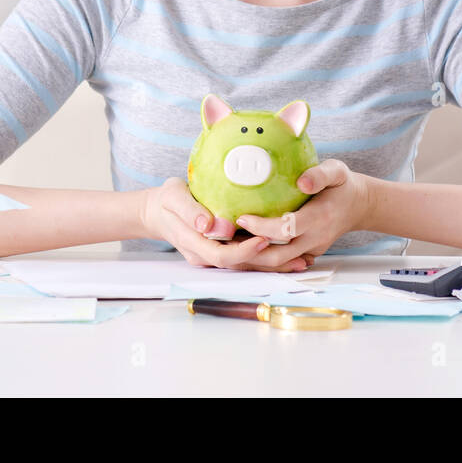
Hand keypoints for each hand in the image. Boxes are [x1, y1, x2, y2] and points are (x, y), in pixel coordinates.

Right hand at [138, 176, 315, 272]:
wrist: (159, 212)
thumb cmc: (166, 200)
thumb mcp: (172, 197)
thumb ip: (190, 211)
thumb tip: (209, 225)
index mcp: (195, 245)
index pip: (224, 255)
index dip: (246, 251)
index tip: (265, 238)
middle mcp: (207, 256)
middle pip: (241, 266)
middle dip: (269, 263)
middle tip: (297, 256)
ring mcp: (215, 256)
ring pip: (247, 265)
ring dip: (274, 264)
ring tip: (302, 259)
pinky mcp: (224, 251)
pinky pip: (247, 257)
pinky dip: (267, 256)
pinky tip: (290, 252)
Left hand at [233, 159, 370, 270]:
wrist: (359, 205)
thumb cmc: (343, 185)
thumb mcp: (337, 171)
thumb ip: (321, 174)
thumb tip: (301, 181)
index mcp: (320, 217)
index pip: (287, 229)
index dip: (263, 227)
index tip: (242, 217)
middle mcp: (315, 238)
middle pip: (278, 255)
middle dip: (251, 251)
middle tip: (228, 238)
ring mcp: (311, 249)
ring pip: (278, 263)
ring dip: (254, 258)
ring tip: (231, 245)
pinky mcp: (308, 253)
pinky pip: (284, 261)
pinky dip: (264, 257)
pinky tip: (245, 247)